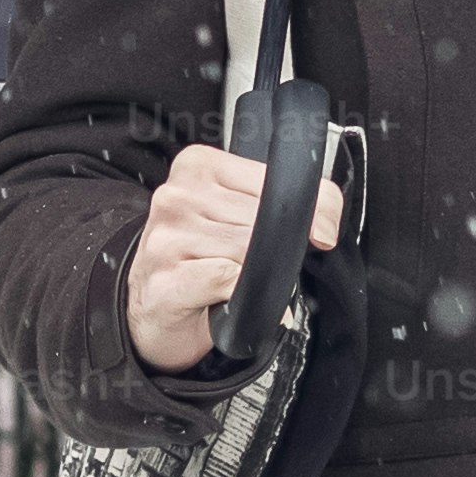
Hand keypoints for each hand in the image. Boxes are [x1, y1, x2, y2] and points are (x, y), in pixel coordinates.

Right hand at [122, 140, 344, 369]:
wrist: (151, 309)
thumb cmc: (197, 260)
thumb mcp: (235, 217)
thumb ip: (279, 204)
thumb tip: (324, 230)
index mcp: (198, 166)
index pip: (278, 178)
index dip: (314, 211)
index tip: (321, 233)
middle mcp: (176, 196)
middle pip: (266, 220)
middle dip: (278, 249)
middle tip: (258, 266)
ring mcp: (166, 237)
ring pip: (249, 252)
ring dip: (254, 276)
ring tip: (231, 281)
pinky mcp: (164, 279)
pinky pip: (227, 279)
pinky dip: (239, 295)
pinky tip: (222, 298)